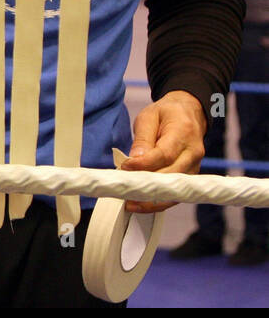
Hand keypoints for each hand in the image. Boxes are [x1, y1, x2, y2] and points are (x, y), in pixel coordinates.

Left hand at [120, 91, 207, 213]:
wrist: (189, 114)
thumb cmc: (166, 114)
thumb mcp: (149, 117)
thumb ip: (143, 138)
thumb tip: (135, 160)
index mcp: (183, 133)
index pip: (164, 154)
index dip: (144, 164)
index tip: (125, 167)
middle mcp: (193, 153)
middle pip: (171, 175)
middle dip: (146, 184)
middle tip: (123, 188)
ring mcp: (194, 167)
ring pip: (176, 190)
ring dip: (152, 199)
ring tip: (130, 203)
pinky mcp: (190, 177)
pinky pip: (176, 193)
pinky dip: (159, 201)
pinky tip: (142, 203)